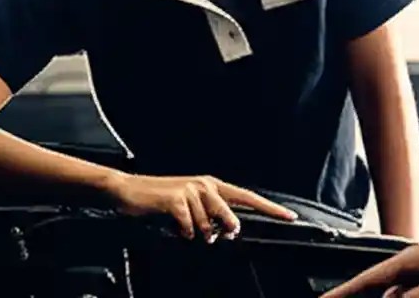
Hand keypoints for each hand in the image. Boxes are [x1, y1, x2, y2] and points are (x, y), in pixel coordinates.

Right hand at [102, 172, 296, 241]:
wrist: (129, 191)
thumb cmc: (161, 202)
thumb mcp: (191, 208)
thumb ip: (211, 216)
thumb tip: (228, 231)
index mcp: (213, 185)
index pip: (248, 197)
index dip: (270, 208)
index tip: (289, 216)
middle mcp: (206, 184)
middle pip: (229, 217)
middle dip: (222, 231)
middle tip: (207, 233)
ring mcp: (192, 190)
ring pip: (208, 226)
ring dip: (197, 233)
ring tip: (184, 226)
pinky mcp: (177, 199)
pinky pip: (190, 227)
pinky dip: (183, 232)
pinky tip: (176, 226)